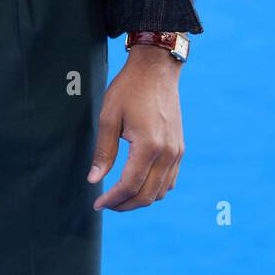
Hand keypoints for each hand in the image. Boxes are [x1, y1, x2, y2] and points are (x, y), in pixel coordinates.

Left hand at [87, 46, 183, 209]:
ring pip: (160, 192)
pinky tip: (138, 184)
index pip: (130, 185)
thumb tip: (94, 180)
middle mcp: (167, 153)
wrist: (156, 69)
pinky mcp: (179, 148)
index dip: (113, 199)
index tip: (98, 203)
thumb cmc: (129, 88)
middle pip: (147, 195)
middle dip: (124, 204)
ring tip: (119, 196)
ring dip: (140, 199)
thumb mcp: (109, 116)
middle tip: (106, 204)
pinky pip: (169, 180)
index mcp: (149, 146)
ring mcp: (176, 152)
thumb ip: (103, 151)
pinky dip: (154, 189)